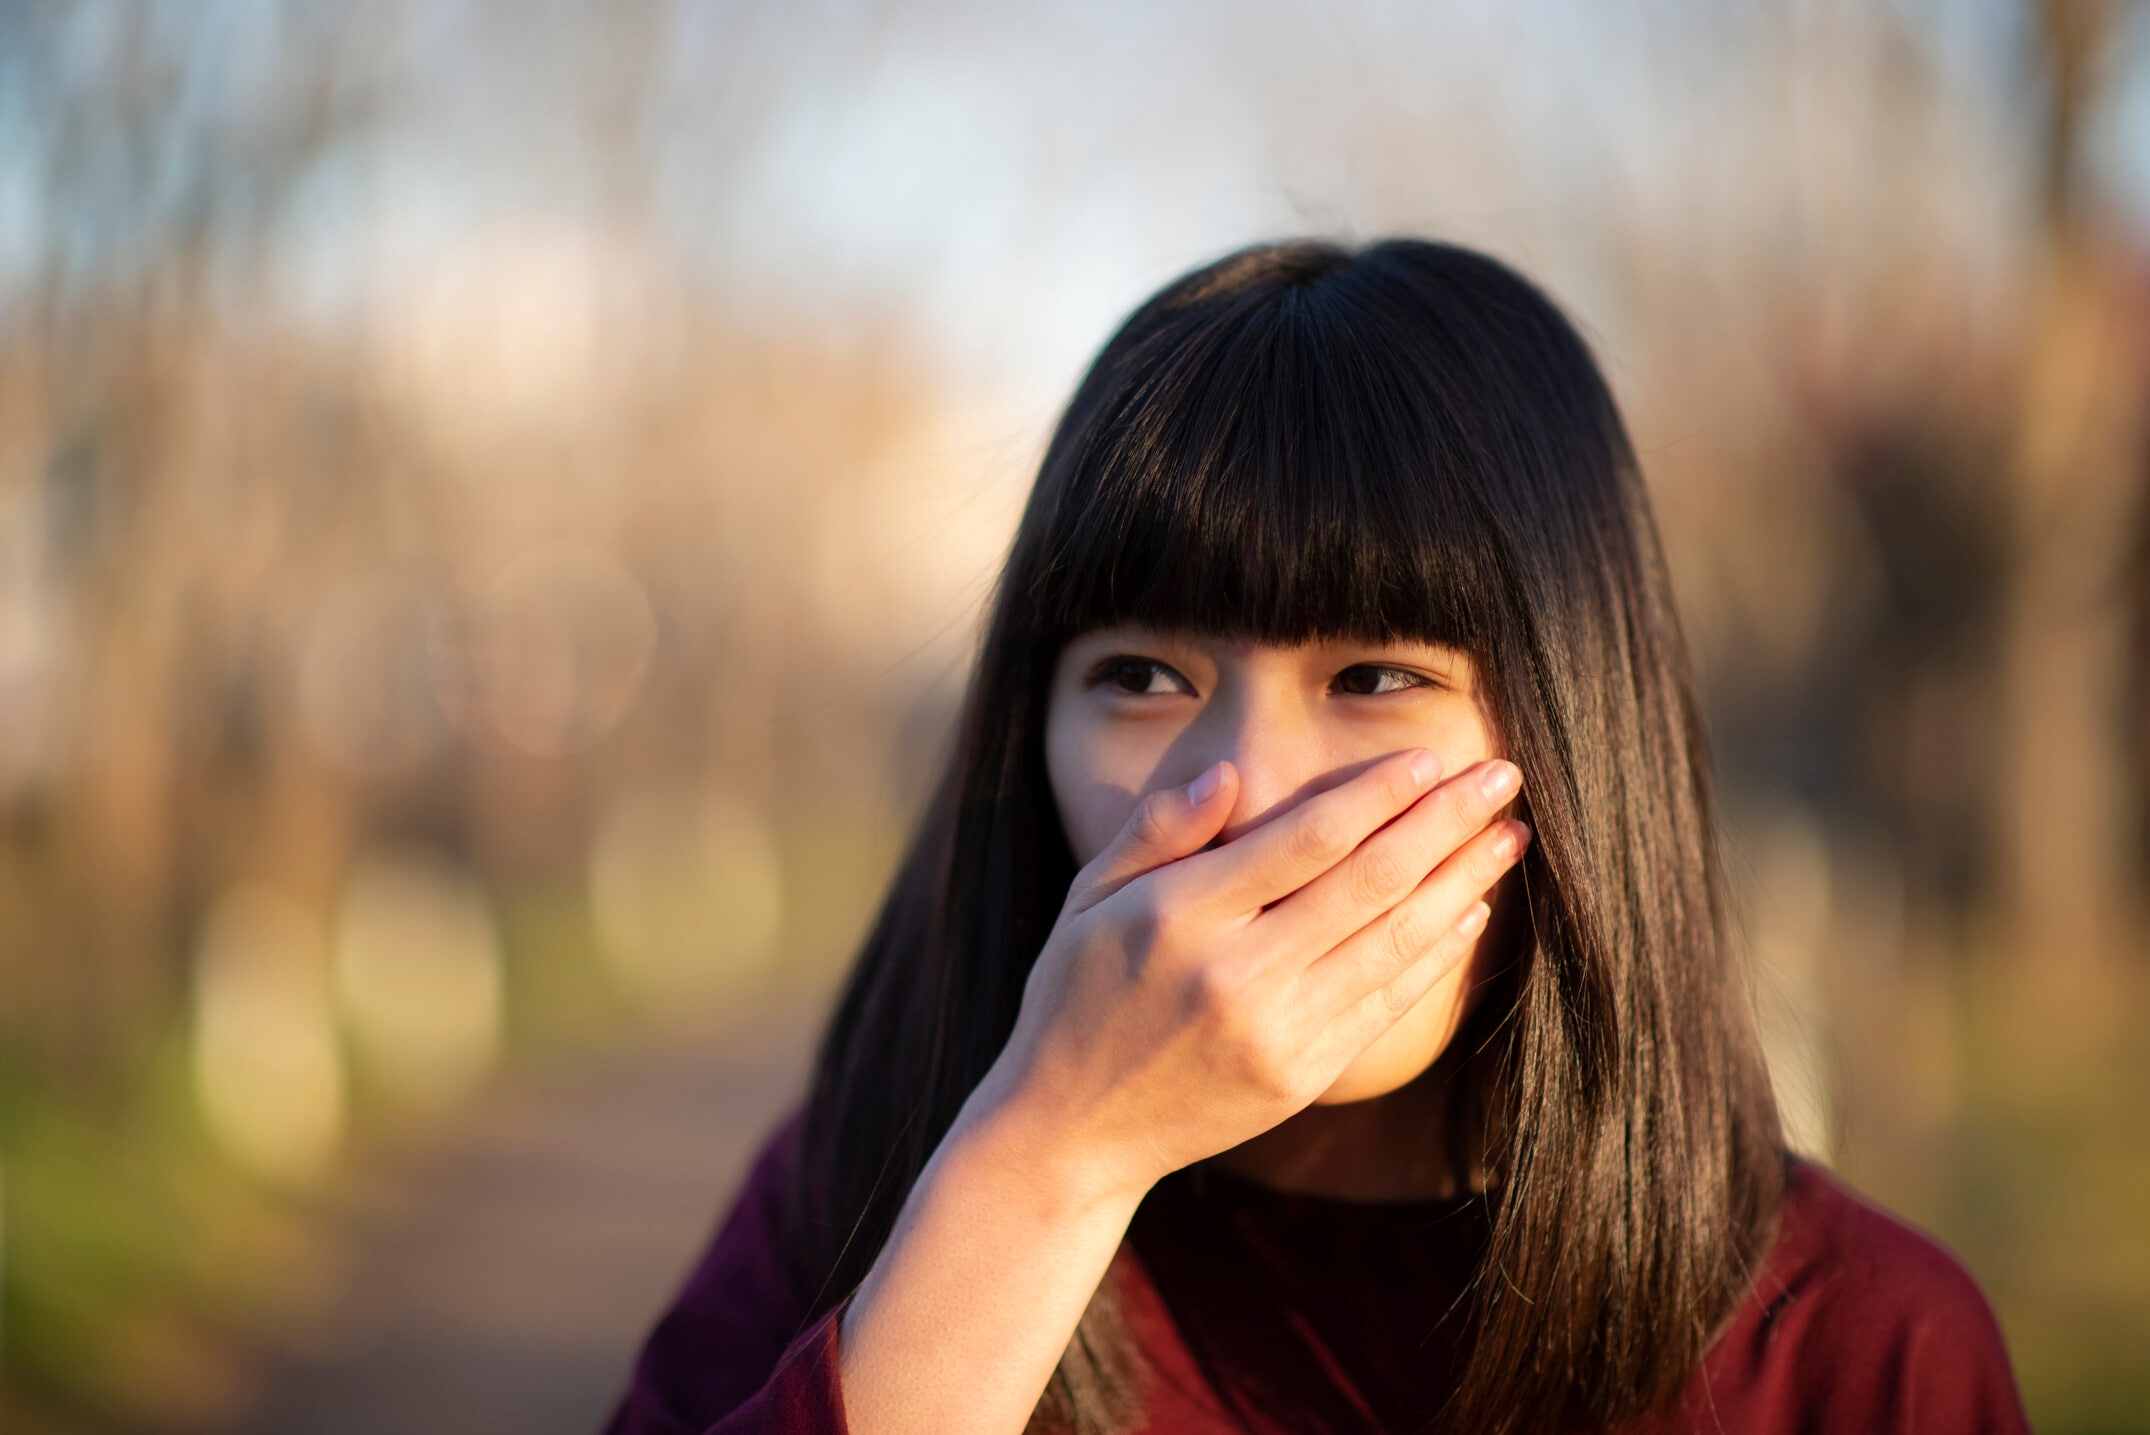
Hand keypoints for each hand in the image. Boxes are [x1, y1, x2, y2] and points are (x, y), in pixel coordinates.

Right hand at [968, 748, 1529, 1203]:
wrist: (1071, 1132)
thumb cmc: (1075, 996)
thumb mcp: (1086, 898)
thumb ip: (1155, 830)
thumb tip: (1227, 774)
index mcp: (1181, 916)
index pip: (1304, 839)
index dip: (1377, 795)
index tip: (1431, 759)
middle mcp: (1237, 974)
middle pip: (1368, 883)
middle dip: (1445, 824)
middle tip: (1503, 777)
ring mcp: (1277, 1032)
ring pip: (1392, 943)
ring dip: (1461, 883)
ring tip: (1509, 836)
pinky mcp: (1302, 1076)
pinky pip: (1385, 1003)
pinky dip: (1435, 954)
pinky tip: (1470, 911)